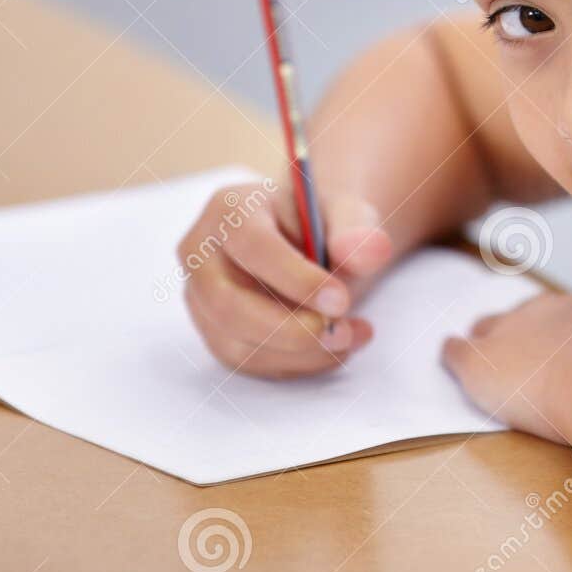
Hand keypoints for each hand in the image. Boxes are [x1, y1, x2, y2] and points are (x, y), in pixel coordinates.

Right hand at [179, 178, 396, 377]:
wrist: (308, 242)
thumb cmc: (321, 223)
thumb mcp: (346, 213)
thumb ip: (357, 229)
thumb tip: (371, 252)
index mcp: (230, 208)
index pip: (251, 246)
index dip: (296, 278)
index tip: (340, 300)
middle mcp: (201, 253)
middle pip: (229, 304)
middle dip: (291, 329)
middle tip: (342, 331)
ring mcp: (201, 297)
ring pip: (237, 343)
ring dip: (300, 352)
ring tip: (351, 335)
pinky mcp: (214, 331)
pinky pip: (249, 362)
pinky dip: (298, 363)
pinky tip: (334, 347)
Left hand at [441, 291, 571, 441]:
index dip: (566, 329)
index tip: (566, 339)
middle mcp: (555, 312)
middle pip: (529, 312)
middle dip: (523, 324)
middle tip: (518, 338)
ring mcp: (517, 333)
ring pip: (491, 327)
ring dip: (486, 337)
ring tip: (475, 342)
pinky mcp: (482, 362)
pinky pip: (458, 350)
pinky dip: (452, 353)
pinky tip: (447, 353)